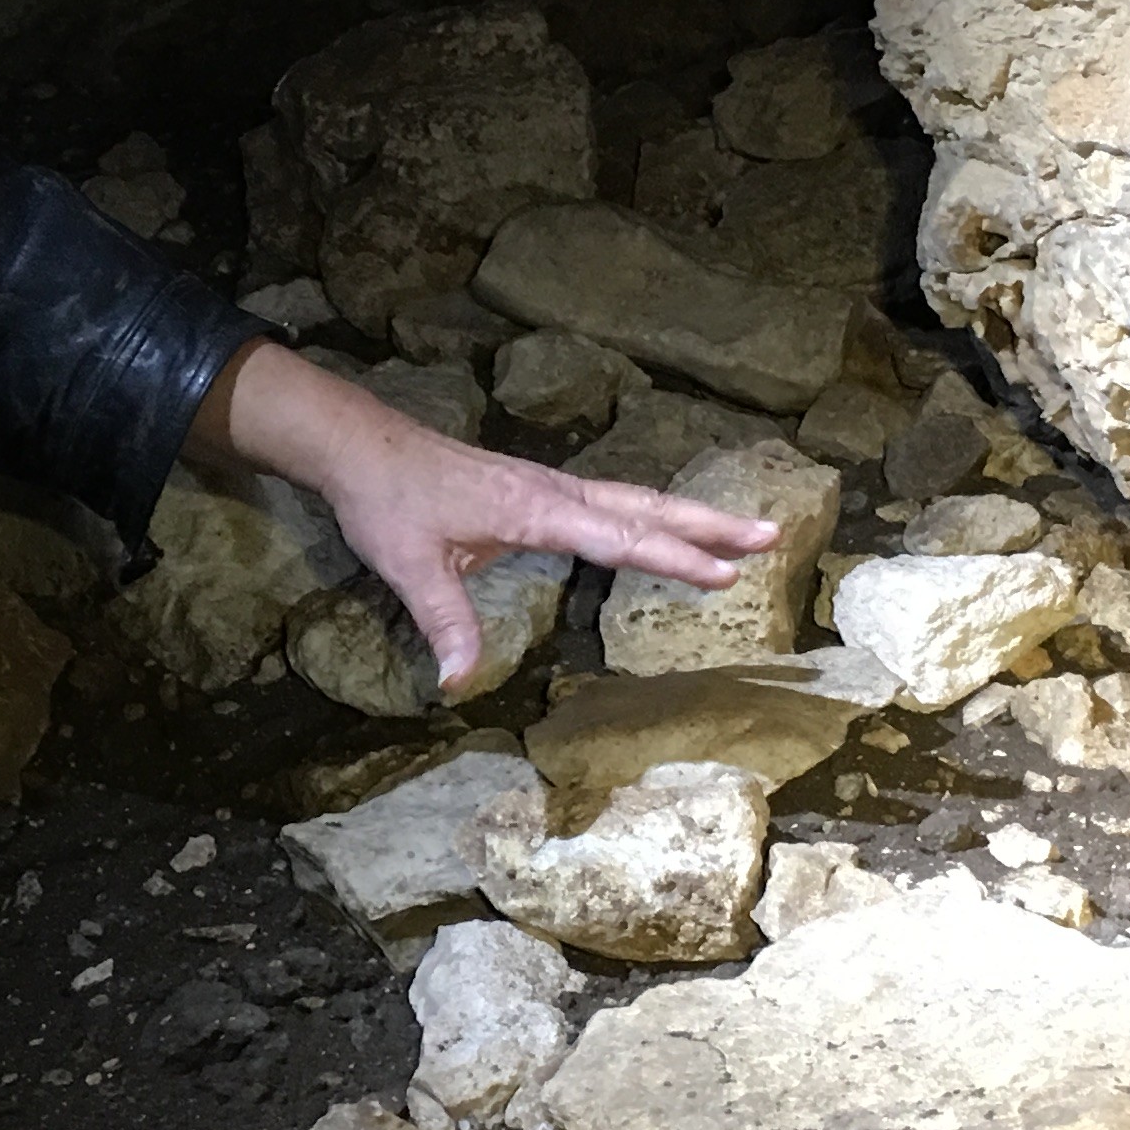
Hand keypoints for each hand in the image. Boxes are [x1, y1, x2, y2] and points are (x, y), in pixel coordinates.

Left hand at [185, 342, 776, 689]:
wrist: (360, 445)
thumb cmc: (386, 502)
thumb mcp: (410, 566)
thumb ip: (444, 622)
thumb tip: (458, 684)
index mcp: (536, 509)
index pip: (618, 536)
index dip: (672, 556)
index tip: (724, 573)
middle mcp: (554, 492)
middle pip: (645, 507)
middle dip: (708, 524)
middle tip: (770, 535)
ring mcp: (548, 487)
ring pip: (633, 499)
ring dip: (687, 516)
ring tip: (741, 532)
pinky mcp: (537, 490)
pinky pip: (610, 501)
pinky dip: (649, 513)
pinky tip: (661, 526)